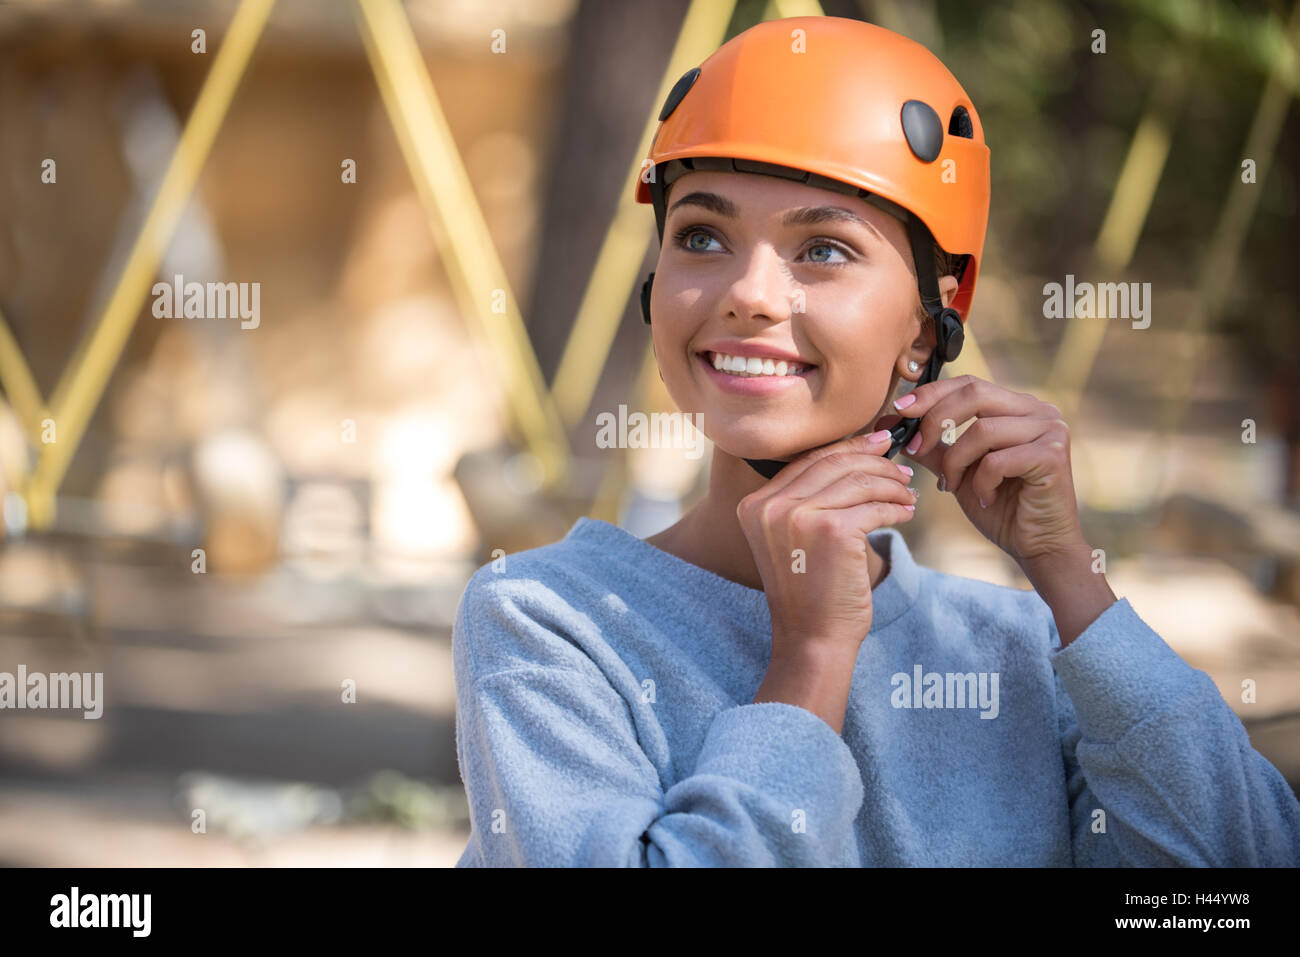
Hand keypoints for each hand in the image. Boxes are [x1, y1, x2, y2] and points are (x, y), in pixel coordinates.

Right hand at [736, 430, 917, 659]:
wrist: (811, 639)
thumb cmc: (808, 592)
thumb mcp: (790, 540)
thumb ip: (803, 501)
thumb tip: (852, 456)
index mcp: (755, 505)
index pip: (807, 460)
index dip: (847, 447)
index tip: (877, 444)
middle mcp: (771, 507)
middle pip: (833, 463)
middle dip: (874, 460)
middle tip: (900, 468)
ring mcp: (800, 518)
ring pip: (858, 482)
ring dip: (890, 485)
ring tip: (907, 494)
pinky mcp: (833, 532)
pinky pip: (875, 507)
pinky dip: (896, 508)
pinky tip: (905, 513)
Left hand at [873, 374, 1086, 568]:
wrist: (1036, 545)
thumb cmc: (999, 506)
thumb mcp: (957, 470)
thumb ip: (931, 445)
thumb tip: (889, 422)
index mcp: (1018, 406)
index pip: (969, 384)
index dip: (931, 393)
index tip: (899, 409)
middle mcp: (1039, 410)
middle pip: (975, 394)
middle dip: (935, 420)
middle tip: (915, 448)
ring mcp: (1050, 430)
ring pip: (982, 430)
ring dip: (956, 461)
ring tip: (951, 486)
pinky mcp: (1052, 456)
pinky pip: (997, 460)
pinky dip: (981, 482)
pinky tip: (986, 498)